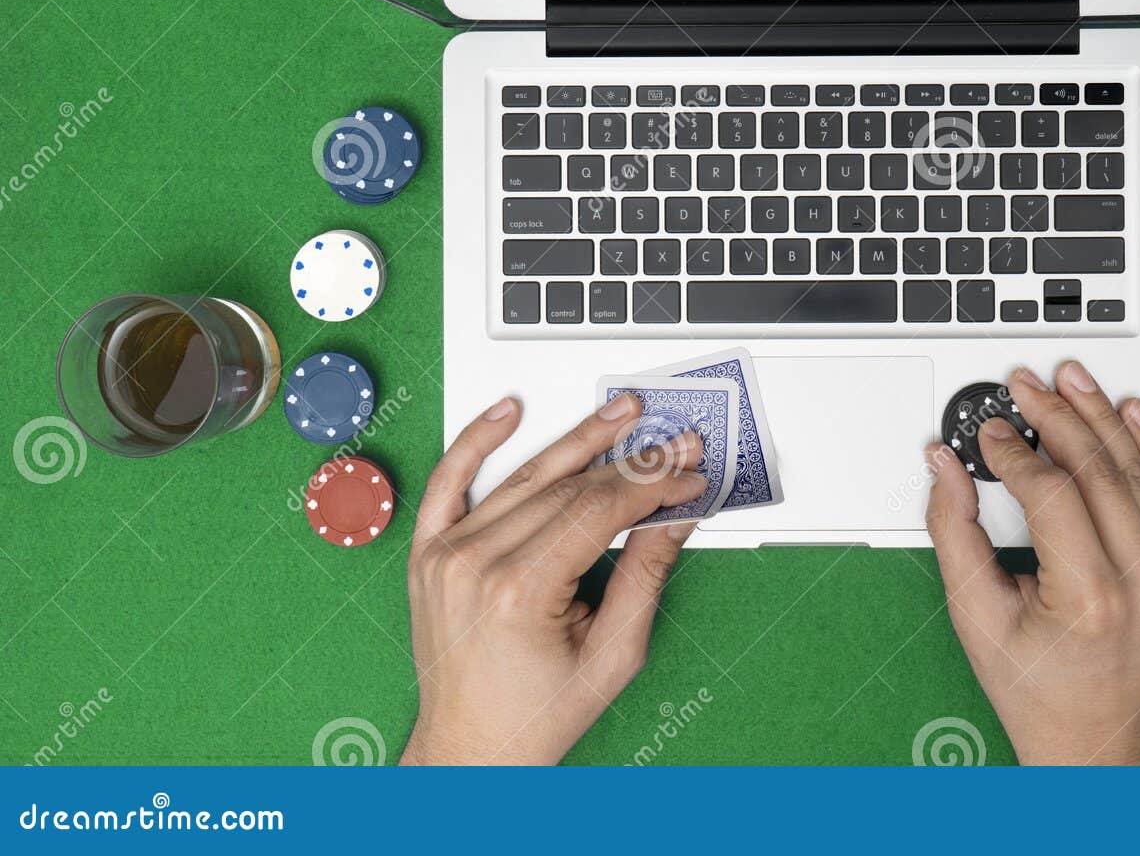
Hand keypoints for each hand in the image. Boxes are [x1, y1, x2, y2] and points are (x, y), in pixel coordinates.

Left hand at [400, 394, 705, 764]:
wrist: (470, 750)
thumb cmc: (535, 716)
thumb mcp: (612, 656)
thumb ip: (644, 578)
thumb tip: (673, 516)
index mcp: (518, 591)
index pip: (598, 511)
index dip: (651, 486)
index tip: (688, 475)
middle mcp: (473, 564)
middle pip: (568, 489)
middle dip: (631, 464)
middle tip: (674, 444)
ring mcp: (444, 554)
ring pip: (524, 478)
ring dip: (578, 439)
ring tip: (620, 412)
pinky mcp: (428, 553)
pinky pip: (448, 482)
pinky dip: (476, 442)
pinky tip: (508, 412)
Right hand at [925, 361, 1139, 764]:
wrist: (1102, 746)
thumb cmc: (1038, 692)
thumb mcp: (977, 620)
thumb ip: (954, 534)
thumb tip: (944, 466)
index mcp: (1090, 600)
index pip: (1051, 493)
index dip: (1015, 452)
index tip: (991, 431)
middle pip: (1100, 472)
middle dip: (1059, 416)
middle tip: (1029, 383)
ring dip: (1104, 417)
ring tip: (1073, 380)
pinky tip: (1129, 412)